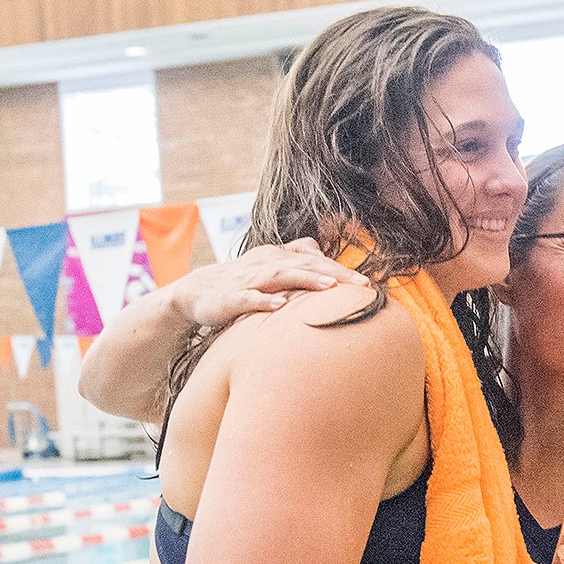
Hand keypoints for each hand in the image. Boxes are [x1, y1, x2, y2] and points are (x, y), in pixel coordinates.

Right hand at [165, 238, 369, 327]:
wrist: (194, 293)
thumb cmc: (239, 282)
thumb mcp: (269, 269)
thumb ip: (294, 261)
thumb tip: (322, 257)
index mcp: (277, 258)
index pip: (314, 260)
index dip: (340, 269)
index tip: (368, 283)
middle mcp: (266, 264)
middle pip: (305, 265)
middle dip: (334, 273)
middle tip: (361, 284)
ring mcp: (247, 280)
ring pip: (280, 276)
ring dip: (305, 280)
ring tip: (329, 286)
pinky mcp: (229, 298)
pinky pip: (247, 298)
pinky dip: (264, 301)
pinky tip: (280, 306)